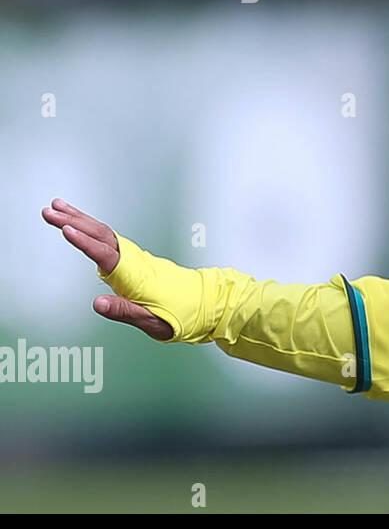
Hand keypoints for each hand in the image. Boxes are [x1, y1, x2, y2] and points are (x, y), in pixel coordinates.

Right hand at [42, 198, 174, 340]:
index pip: (107, 255)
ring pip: (104, 233)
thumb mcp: (151, 321)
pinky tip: (76, 221)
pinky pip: (108, 239)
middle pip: (101, 237)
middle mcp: (133, 262)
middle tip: (48, 212)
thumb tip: (96, 303)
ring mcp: (133, 258)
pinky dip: (90, 228)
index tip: (65, 228)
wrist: (200, 305)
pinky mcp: (131, 259)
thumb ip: (123, 311)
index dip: (86, 242)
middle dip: (74, 222)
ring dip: (79, 219)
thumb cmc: (177, 316)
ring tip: (55, 207)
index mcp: (135, 276)